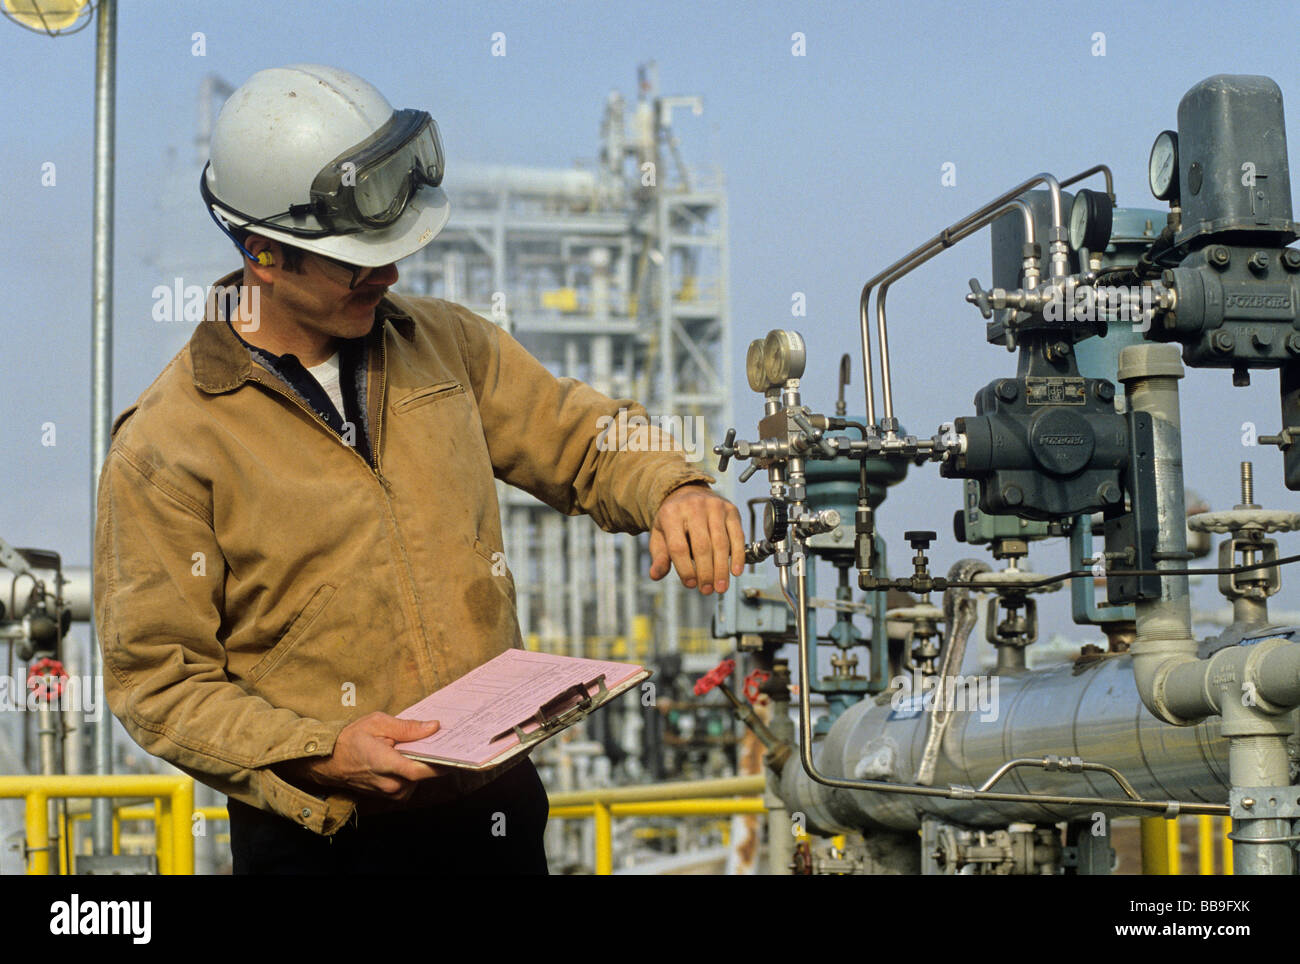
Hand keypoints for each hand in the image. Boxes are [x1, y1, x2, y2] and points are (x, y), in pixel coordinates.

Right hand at [280, 712, 444, 800]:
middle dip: (433, 758)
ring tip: (420, 746)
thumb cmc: (350, 739)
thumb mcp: (378, 723)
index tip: (455, 750)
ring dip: (421, 765)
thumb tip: (433, 727)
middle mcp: (389, 784)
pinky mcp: (389, 795)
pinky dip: (412, 772)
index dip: (441, 763)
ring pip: (417, 780)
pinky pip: (409, 784)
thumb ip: (407, 727)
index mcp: (386, 764)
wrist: (328, 760)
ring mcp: (389, 793)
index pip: (421, 770)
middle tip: (443, 740)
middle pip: (422, 774)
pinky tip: (408, 757)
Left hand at [649, 483, 745, 594]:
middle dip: (705, 572)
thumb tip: (656, 574)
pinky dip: (737, 555)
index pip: (678, 546)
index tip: (690, 584)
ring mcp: (714, 507)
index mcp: (671, 514)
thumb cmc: (674, 518)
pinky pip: (737, 535)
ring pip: (720, 542)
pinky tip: (735, 571)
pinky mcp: (730, 510)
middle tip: (707, 590)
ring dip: (721, 568)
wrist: (689, 493)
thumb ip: (659, 556)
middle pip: (702, 546)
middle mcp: (693, 507)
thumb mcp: (660, 534)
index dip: (685, 568)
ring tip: (720, 587)